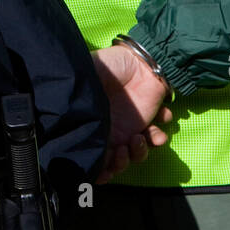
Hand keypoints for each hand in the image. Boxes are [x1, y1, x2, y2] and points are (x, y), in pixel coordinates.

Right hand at [91, 45, 172, 183]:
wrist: (134, 56)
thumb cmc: (105, 68)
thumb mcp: (86, 85)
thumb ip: (80, 108)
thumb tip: (69, 135)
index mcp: (93, 126)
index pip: (94, 157)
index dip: (98, 171)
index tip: (103, 174)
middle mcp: (111, 131)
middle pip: (116, 162)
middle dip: (121, 163)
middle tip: (123, 150)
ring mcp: (130, 127)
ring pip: (136, 154)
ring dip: (140, 152)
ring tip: (142, 137)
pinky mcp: (150, 120)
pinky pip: (156, 138)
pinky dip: (159, 137)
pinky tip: (159, 122)